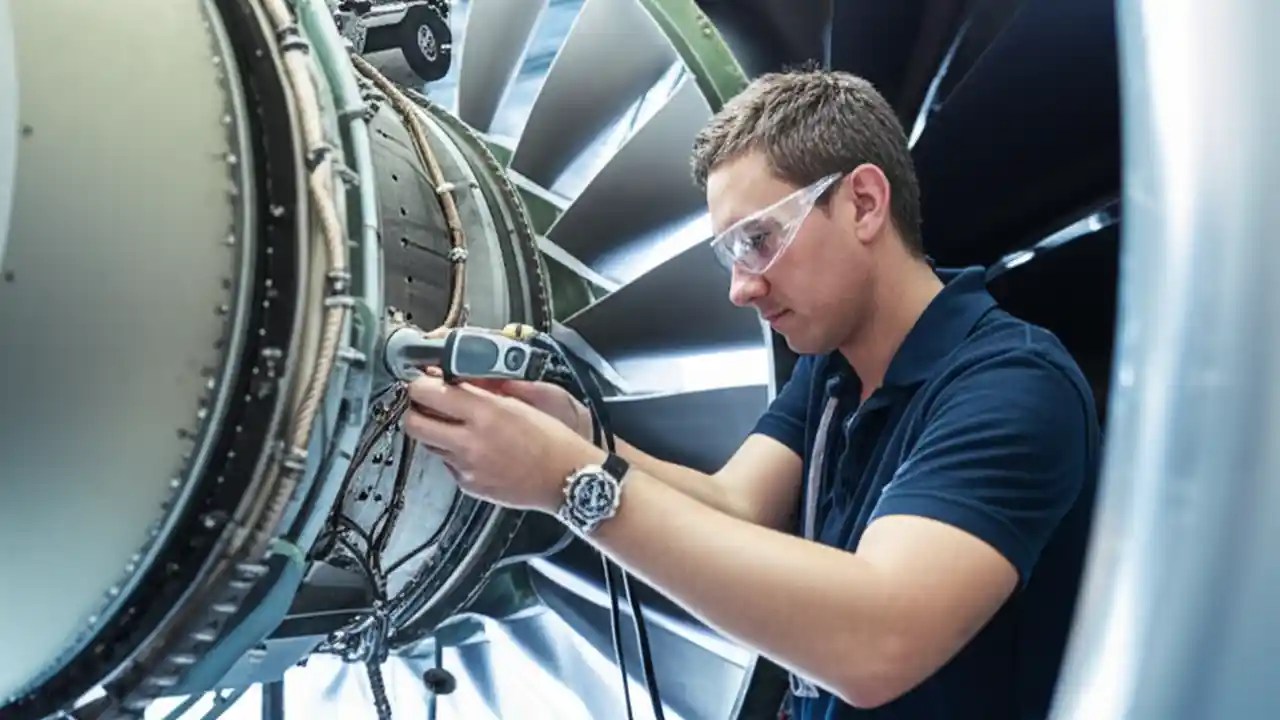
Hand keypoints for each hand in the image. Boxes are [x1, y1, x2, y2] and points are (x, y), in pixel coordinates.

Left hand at [402, 371, 602, 513]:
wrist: (566, 478)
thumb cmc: (551, 440)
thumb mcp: (518, 404)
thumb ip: (482, 392)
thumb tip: (454, 380)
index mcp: (484, 413)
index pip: (427, 392)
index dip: (420, 384)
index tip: (424, 381)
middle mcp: (469, 442)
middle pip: (413, 423)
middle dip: (415, 410)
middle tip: (427, 404)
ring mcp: (465, 467)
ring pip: (428, 444)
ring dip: (435, 432)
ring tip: (456, 427)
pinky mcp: (468, 486)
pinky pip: (446, 464)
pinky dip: (453, 454)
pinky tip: (474, 450)